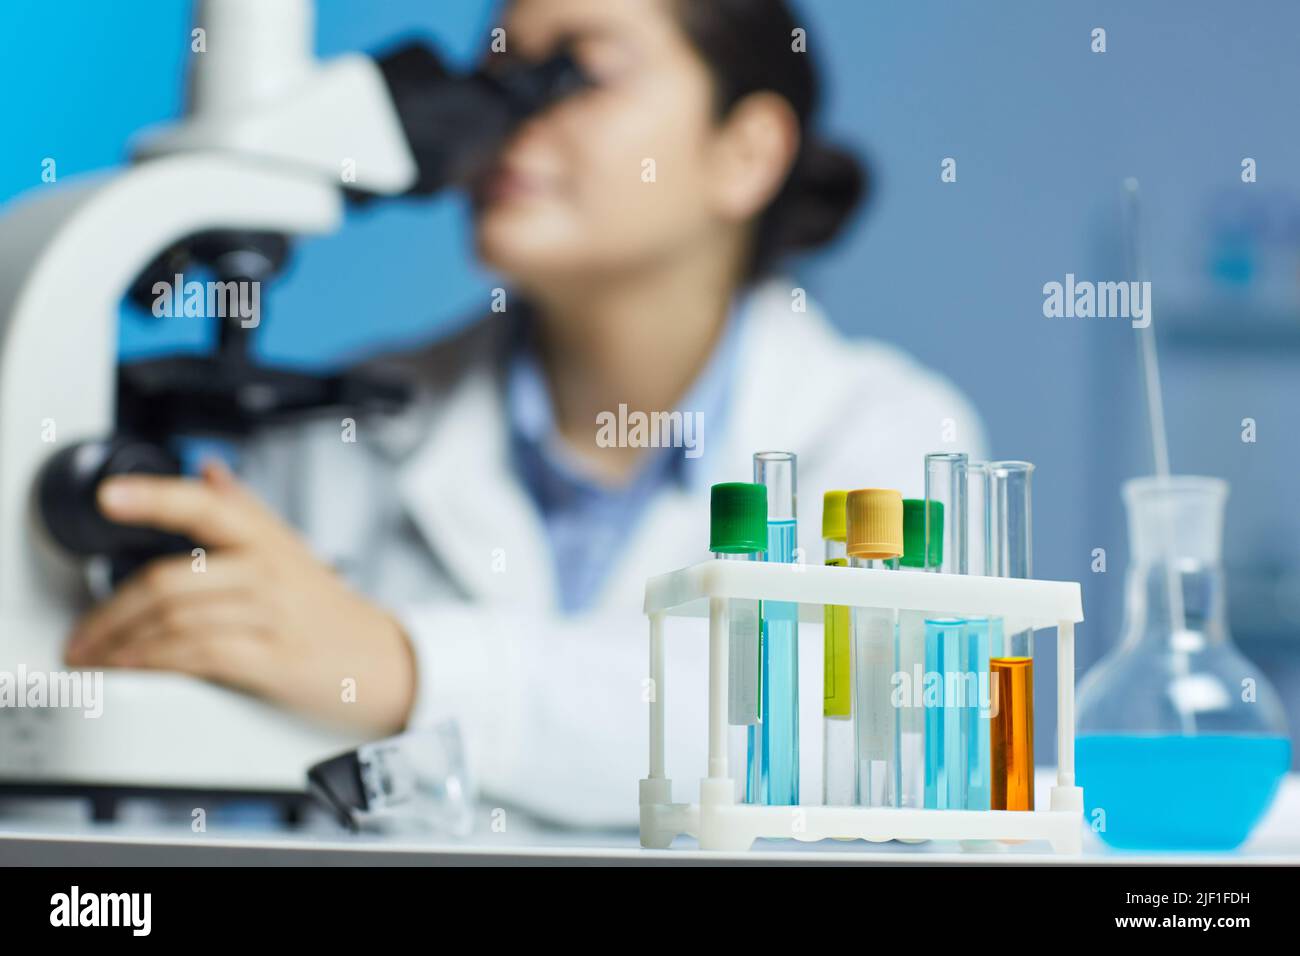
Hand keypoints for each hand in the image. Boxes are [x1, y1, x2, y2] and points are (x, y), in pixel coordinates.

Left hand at [65, 459, 415, 734]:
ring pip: (176, 622)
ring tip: (98, 656)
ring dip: (123, 644)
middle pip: (170, 580)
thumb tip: (209, 470)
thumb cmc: (331, 609)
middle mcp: (267, 571)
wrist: (385, 661)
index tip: (109, 496)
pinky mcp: (273, 660)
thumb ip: (245, 509)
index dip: (154, 497)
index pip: (204, 506)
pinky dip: (157, 663)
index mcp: (265, 539)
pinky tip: (136, 668)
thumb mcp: (292, 548)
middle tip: (82, 632)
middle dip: (111, 612)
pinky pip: (200, 656)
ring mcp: (271, 616)